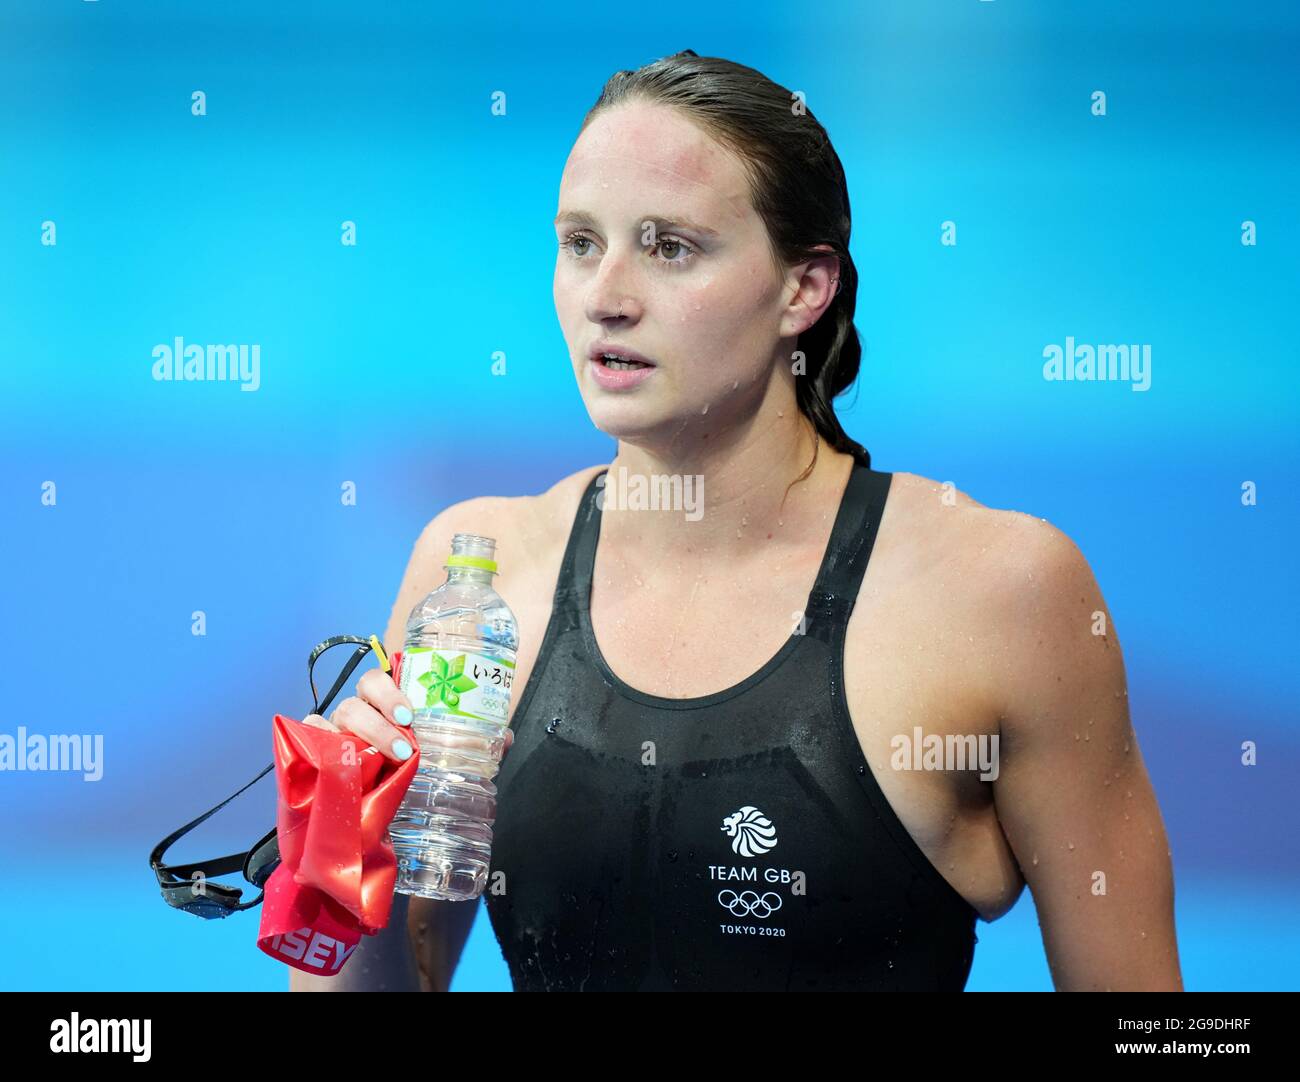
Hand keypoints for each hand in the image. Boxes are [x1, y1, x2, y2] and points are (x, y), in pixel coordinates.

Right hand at [301, 666, 514, 763]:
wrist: (374, 825)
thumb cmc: (403, 779)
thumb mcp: (439, 763)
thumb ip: (471, 746)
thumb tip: (507, 737)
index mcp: (384, 708)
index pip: (379, 679)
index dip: (391, 689)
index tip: (410, 713)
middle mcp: (357, 716)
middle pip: (358, 696)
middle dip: (380, 717)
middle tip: (404, 743)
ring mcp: (332, 734)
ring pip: (335, 717)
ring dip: (363, 735)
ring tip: (389, 760)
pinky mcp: (312, 754)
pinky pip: (307, 738)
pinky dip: (317, 742)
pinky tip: (336, 761)